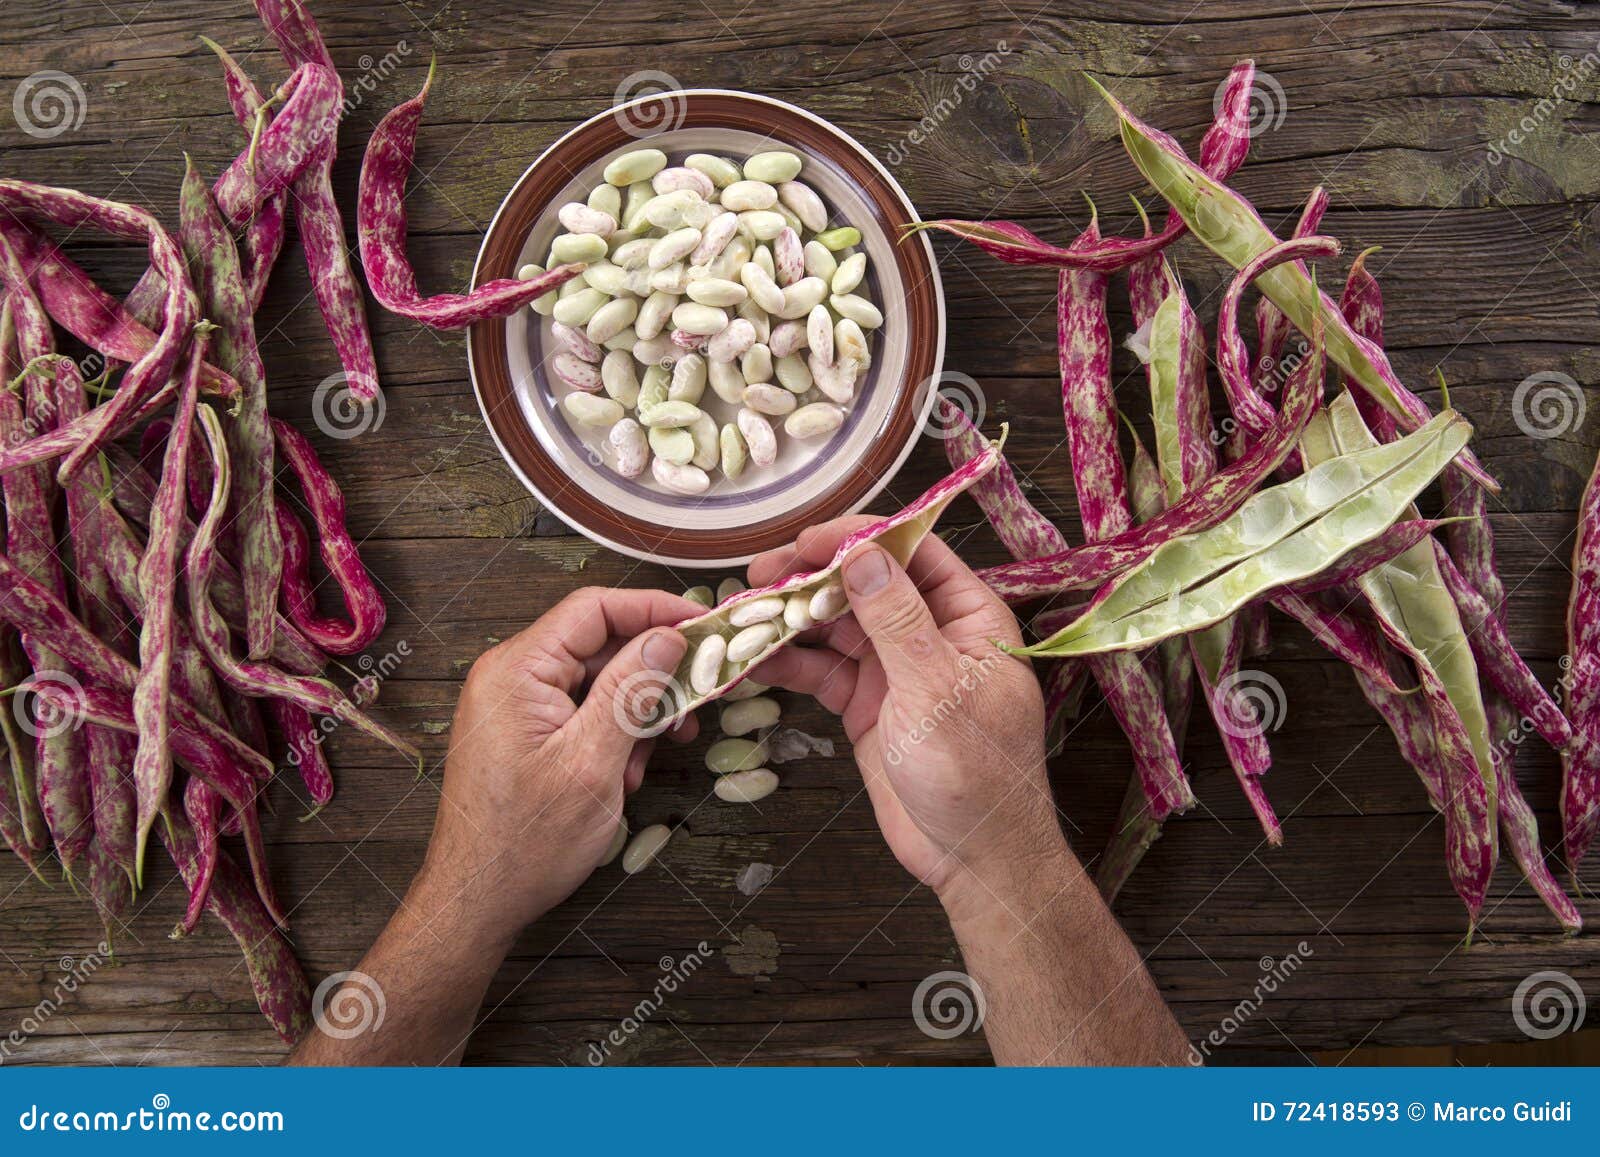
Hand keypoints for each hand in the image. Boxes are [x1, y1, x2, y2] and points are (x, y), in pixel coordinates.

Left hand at [412, 587, 699, 947]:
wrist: (476, 901)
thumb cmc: (526, 842)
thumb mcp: (593, 763)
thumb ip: (632, 692)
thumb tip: (668, 638)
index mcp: (517, 671)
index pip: (594, 609)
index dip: (654, 609)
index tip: (704, 624)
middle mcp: (511, 677)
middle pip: (599, 643)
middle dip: (652, 670)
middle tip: (700, 694)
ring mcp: (515, 705)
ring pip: (596, 680)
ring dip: (637, 708)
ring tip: (660, 749)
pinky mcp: (525, 731)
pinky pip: (582, 709)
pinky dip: (614, 731)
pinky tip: (628, 771)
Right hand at [746, 519, 1063, 899]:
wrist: (973, 859)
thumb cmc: (977, 775)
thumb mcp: (936, 689)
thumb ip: (897, 620)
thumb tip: (863, 555)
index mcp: (968, 617)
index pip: (912, 553)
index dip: (858, 538)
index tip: (806, 540)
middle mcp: (931, 635)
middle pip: (865, 584)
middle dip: (811, 576)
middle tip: (759, 574)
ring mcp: (897, 670)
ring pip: (837, 627)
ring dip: (791, 617)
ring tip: (742, 611)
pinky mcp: (868, 706)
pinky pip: (822, 672)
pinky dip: (788, 664)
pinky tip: (751, 659)